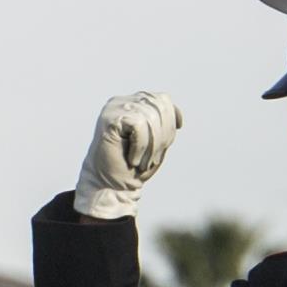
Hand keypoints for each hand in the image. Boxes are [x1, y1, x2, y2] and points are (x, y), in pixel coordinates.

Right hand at [72, 91, 180, 221]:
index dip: (171, 120)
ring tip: (143, 163)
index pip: (163, 100)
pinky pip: (138, 124)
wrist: (109, 186)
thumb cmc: (132, 167)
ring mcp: (115, 108)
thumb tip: (177, 114)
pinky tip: (132, 159)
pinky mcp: (109, 118)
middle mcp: (124, 102)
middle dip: (163, 136)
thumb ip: (165, 125)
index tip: (167, 143)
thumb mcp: (156, 143)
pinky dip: (140, 146)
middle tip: (153, 159)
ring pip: (150, 117)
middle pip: (159, 107)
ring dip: (152, 145)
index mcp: (135, 104)